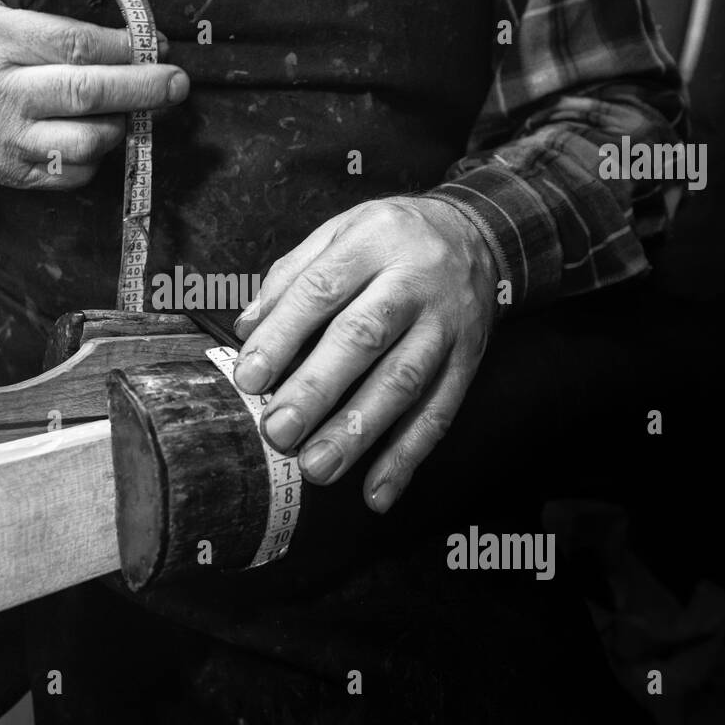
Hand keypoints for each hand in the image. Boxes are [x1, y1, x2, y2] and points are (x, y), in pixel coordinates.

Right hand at [0, 0, 188, 188]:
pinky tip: (95, 133)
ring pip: (82, 144)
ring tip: (128, 108)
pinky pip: (68, 177)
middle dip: (142, 90)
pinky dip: (95, 159)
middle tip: (176, 84)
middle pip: (85, 95)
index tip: (154, 44)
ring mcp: (3, 141)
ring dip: (118, 125)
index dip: (124, 46)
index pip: (73, 45)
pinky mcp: (8, 175)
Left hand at [232, 197, 497, 511]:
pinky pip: (440, 413)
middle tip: (279, 431)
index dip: (283, 334)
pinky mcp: (469, 361)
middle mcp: (416, 280)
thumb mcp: (340, 231)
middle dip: (318, 388)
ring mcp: (448, 324)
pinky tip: (377, 492)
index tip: (250, 377)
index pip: (322, 288)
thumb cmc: (391, 239)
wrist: (477, 235)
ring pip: (405, 381)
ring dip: (360, 432)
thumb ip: (291, 277)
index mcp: (374, 240)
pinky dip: (408, 457)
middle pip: (365, 336)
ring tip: (318, 467)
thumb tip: (247, 330)